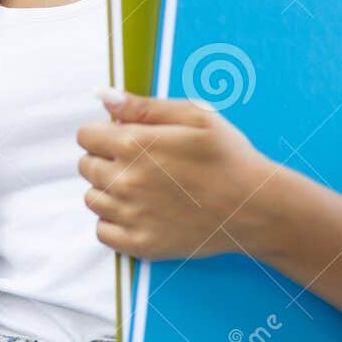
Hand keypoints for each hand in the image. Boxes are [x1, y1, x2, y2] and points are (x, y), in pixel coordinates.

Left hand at [76, 88, 276, 260]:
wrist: (255, 207)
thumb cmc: (227, 156)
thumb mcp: (193, 116)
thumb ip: (142, 106)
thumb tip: (102, 97)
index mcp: (133, 145)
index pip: (85, 136)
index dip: (103, 133)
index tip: (124, 138)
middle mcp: (125, 181)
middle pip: (85, 166)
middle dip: (105, 159)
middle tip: (138, 162)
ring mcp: (131, 216)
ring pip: (92, 198)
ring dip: (108, 190)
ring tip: (140, 187)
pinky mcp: (141, 244)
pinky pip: (102, 232)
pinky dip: (113, 222)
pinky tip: (137, 212)